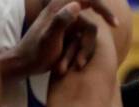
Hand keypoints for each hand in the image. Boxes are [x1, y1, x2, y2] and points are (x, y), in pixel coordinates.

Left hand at [0, 0, 116, 79]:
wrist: (24, 64)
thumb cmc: (35, 52)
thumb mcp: (49, 37)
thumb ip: (61, 20)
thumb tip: (77, 5)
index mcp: (59, 9)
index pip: (88, 0)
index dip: (103, 9)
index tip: (115, 24)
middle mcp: (64, 15)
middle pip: (90, 27)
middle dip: (87, 47)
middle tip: (79, 65)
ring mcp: (66, 27)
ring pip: (87, 39)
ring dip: (81, 55)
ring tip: (68, 68)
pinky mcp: (67, 37)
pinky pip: (82, 45)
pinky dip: (79, 56)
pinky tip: (69, 67)